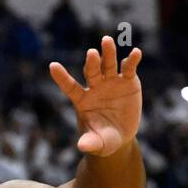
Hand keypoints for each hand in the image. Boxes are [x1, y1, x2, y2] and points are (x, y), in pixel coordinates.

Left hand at [49, 35, 141, 156]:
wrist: (120, 136)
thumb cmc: (103, 140)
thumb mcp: (97, 144)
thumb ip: (90, 143)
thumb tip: (82, 146)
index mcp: (82, 100)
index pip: (70, 87)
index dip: (61, 77)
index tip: (52, 66)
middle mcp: (95, 87)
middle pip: (92, 71)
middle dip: (92, 63)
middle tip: (91, 53)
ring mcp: (112, 82)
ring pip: (109, 64)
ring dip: (108, 53)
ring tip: (106, 41)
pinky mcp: (128, 81)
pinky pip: (129, 68)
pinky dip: (132, 60)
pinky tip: (135, 53)